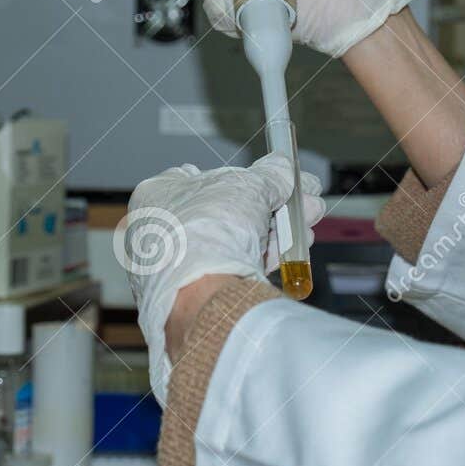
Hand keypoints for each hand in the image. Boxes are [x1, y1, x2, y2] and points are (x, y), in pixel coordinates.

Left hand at [122, 153, 323, 403]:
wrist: (201, 297)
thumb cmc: (208, 230)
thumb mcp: (249, 186)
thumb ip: (270, 175)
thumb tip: (283, 168)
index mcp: (158, 195)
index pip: (203, 177)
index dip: (244, 177)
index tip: (274, 181)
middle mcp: (162, 230)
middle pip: (229, 210)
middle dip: (274, 208)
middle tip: (305, 206)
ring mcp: (178, 265)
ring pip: (236, 241)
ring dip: (277, 233)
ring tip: (305, 231)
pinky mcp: (196, 294)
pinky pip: (235, 268)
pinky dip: (264, 259)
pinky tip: (292, 254)